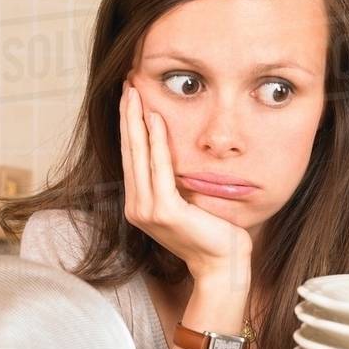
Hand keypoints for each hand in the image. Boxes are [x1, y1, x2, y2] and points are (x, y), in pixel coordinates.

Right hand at [119, 79, 251, 284]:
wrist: (222, 264)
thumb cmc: (211, 233)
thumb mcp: (187, 201)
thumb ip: (174, 181)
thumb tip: (173, 153)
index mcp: (140, 205)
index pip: (131, 157)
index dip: (128, 126)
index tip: (129, 98)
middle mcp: (137, 207)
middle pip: (129, 152)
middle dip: (126, 116)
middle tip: (127, 85)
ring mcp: (147, 211)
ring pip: (139, 156)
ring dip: (135, 121)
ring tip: (134, 93)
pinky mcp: (164, 211)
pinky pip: (159, 168)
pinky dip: (157, 141)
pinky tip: (156, 118)